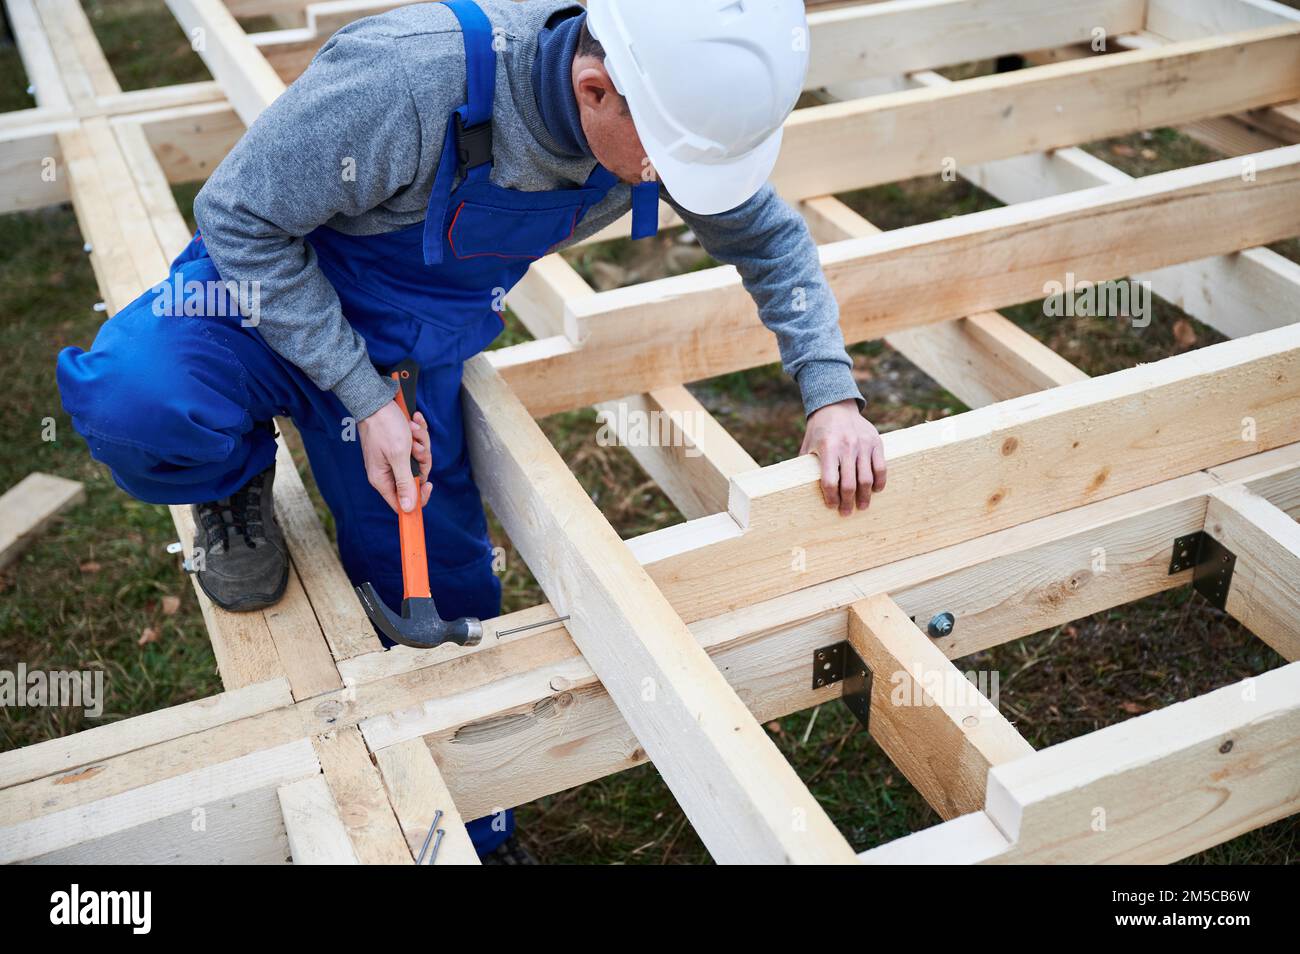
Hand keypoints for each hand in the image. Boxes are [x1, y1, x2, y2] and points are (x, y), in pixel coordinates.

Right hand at [358, 400, 433, 513]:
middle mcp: (387, 471)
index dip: (419, 497)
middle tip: (417, 446)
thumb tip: (408, 509)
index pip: (403, 502)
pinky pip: (416, 445)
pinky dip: (418, 433)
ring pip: (419, 459)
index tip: (428, 484)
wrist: (376, 400)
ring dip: (420, 442)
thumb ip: (405, 483)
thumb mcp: (399, 456)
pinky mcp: (399, 445)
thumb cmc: (385, 426)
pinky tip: (414, 422)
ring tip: (413, 429)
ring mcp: (393, 457)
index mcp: (382, 479)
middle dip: (421, 459)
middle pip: (416, 477)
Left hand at [800, 399, 886, 515]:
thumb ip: (804, 466)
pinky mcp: (876, 442)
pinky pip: (881, 467)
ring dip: (865, 497)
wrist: (836, 406)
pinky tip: (875, 490)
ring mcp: (863, 444)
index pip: (830, 481)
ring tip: (862, 506)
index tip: (831, 506)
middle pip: (849, 484)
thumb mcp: (808, 446)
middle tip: (846, 513)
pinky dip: (879, 482)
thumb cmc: (819, 431)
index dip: (831, 498)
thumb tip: (795, 489)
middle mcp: (847, 447)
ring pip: (867, 478)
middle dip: (848, 502)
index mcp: (828, 448)